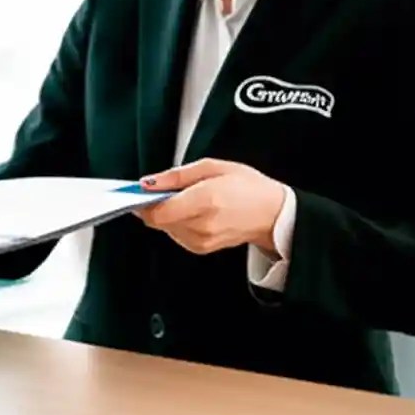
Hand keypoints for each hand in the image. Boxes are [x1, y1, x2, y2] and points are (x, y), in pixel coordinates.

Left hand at [134, 158, 286, 255]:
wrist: (274, 214)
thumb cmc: (248, 187)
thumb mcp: (212, 167)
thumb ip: (176, 175)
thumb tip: (149, 182)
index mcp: (205, 201)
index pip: (158, 211)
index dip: (143, 203)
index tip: (139, 192)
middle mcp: (202, 224)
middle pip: (158, 221)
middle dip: (154, 205)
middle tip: (164, 190)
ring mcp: (202, 240)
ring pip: (165, 228)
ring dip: (167, 214)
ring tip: (186, 199)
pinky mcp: (202, 248)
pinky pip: (176, 234)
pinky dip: (177, 223)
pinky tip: (192, 212)